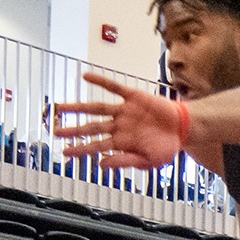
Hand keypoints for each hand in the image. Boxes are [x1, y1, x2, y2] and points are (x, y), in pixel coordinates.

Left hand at [56, 72, 185, 169]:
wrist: (184, 129)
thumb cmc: (166, 148)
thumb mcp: (148, 161)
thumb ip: (125, 161)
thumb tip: (101, 164)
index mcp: (121, 143)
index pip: (95, 146)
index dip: (80, 149)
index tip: (65, 152)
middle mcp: (118, 126)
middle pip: (91, 127)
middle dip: (73, 130)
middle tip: (55, 131)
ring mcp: (124, 111)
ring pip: (96, 108)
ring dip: (78, 107)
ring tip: (60, 107)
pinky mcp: (133, 97)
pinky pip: (114, 88)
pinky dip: (101, 81)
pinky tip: (85, 75)